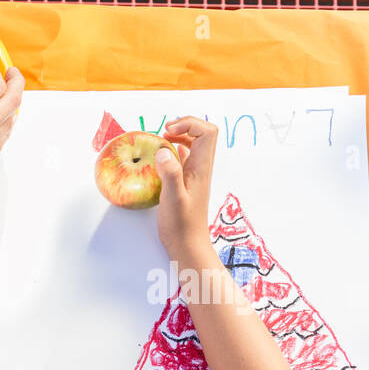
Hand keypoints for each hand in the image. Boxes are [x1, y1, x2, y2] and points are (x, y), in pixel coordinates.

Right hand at [155, 116, 218, 261]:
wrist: (188, 245)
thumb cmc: (181, 225)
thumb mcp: (172, 199)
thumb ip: (170, 173)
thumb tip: (165, 150)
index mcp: (201, 168)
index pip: (206, 132)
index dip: (189, 123)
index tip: (168, 131)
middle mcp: (201, 168)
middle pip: (203, 134)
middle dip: (185, 125)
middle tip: (164, 132)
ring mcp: (195, 175)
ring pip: (195, 144)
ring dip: (180, 136)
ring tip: (162, 140)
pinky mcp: (188, 182)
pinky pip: (186, 158)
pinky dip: (176, 150)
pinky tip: (164, 156)